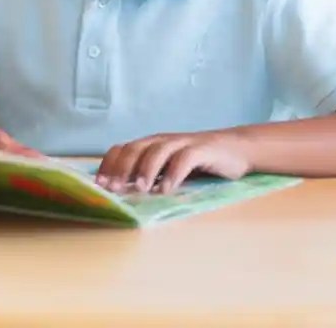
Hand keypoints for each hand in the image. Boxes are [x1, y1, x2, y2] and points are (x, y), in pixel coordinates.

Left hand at [95, 131, 251, 193]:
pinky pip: (185, 159)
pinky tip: (167, 190)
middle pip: (135, 149)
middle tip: (115, 189)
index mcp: (149, 145)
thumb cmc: (196, 163)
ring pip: (158, 151)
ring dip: (146, 170)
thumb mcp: (168, 168)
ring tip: (140, 189)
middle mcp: (161, 140)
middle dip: (122, 169)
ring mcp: (182, 143)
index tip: (99, 185)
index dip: (109, 165)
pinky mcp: (202, 149)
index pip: (121, 149)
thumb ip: (147, 175)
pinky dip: (173, 174)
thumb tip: (120, 194)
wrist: (235, 149)